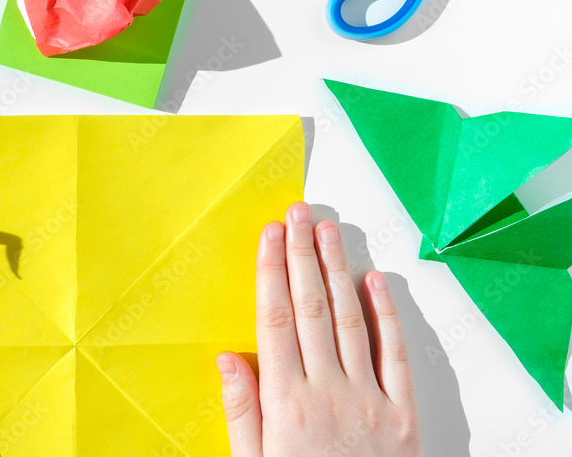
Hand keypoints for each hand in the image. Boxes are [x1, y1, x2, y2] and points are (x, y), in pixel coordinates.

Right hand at [217, 202, 421, 455]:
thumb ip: (241, 410)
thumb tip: (226, 356)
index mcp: (284, 403)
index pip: (274, 319)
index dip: (272, 271)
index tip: (271, 235)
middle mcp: (326, 392)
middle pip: (311, 308)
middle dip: (302, 255)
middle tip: (299, 213)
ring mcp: (368, 401)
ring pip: (350, 320)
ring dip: (338, 270)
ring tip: (328, 231)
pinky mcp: (402, 415)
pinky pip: (393, 355)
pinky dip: (385, 314)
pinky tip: (375, 280)